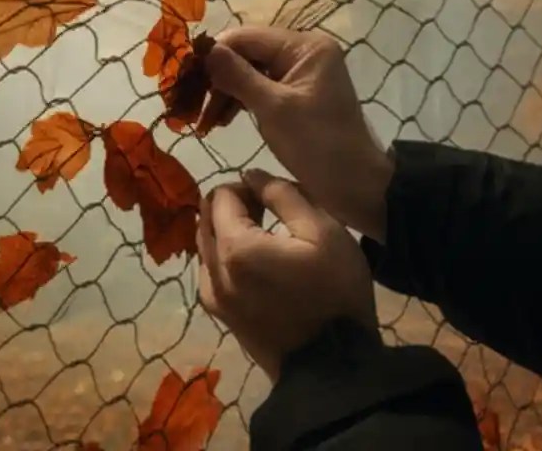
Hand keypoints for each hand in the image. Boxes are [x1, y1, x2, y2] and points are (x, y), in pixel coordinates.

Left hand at [196, 170, 376, 379]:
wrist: (333, 365)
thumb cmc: (335, 292)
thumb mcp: (323, 231)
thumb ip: (284, 193)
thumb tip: (252, 175)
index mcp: (234, 248)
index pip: (221, 195)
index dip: (246, 186)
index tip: (272, 195)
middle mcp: (212, 270)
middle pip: (206, 218)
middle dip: (232, 206)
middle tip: (269, 212)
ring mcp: (212, 296)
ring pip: (205, 245)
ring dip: (227, 231)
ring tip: (267, 238)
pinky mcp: (220, 315)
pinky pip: (210, 271)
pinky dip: (226, 258)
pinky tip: (258, 266)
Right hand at [201, 27, 393, 241]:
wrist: (355, 185)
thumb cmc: (318, 145)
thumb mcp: (274, 109)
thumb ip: (238, 76)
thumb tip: (204, 49)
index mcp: (305, 46)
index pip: (246, 37)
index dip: (212, 55)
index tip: (183, 80)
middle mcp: (303, 51)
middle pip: (246, 52)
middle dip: (216, 77)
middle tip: (189, 104)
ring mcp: (300, 73)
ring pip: (249, 71)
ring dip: (224, 92)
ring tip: (203, 121)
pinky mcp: (295, 94)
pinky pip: (259, 88)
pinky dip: (239, 102)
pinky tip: (220, 120)